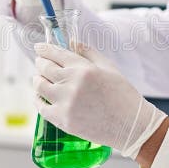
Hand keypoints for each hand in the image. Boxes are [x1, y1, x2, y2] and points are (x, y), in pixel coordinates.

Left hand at [33, 42, 167, 158]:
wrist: (131, 126)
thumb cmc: (123, 95)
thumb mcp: (109, 67)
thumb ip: (88, 52)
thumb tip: (71, 42)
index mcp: (84, 69)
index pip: (56, 53)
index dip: (44, 49)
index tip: (39, 47)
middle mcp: (72, 84)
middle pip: (45, 68)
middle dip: (40, 62)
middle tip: (40, 62)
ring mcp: (65, 103)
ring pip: (40, 86)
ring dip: (37, 79)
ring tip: (39, 78)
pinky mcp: (63, 120)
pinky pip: (41, 107)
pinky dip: (38, 99)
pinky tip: (40, 96)